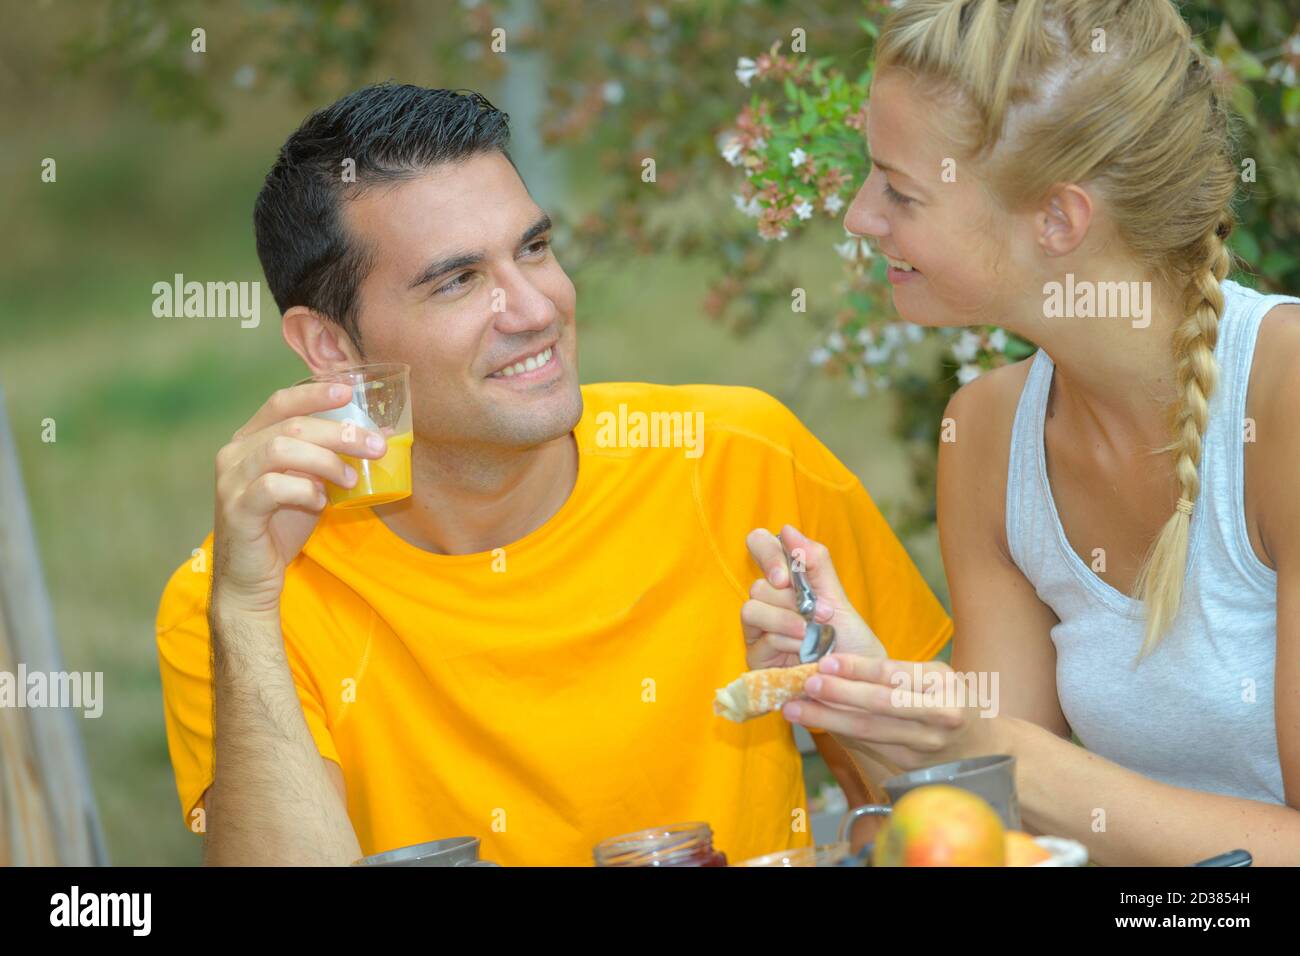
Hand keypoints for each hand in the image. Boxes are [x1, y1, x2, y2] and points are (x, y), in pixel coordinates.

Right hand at [211, 382, 388, 616]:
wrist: (251, 576)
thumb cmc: (281, 525)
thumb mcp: (309, 484)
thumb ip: (328, 459)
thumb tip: (379, 438)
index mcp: (250, 439)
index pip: (281, 402)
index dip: (315, 394)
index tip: (349, 390)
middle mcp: (235, 453)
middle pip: (292, 426)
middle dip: (340, 433)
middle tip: (375, 446)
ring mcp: (232, 480)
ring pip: (281, 450)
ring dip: (326, 461)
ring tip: (351, 478)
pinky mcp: (237, 509)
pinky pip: (272, 487)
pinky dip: (304, 490)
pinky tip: (320, 502)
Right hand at [740, 524, 884, 669]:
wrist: (856, 685)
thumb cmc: (850, 643)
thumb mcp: (838, 599)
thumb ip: (815, 564)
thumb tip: (787, 529)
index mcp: (788, 582)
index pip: (761, 546)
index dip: (766, 553)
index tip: (785, 577)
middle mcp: (770, 602)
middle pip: (759, 584)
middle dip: (792, 601)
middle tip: (821, 616)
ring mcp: (760, 629)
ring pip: (752, 608)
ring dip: (786, 621)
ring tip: (810, 637)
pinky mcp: (756, 656)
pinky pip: (758, 637)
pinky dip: (784, 642)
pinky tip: (803, 654)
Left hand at [786, 655, 1006, 771]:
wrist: (981, 748)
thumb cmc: (951, 699)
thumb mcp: (936, 676)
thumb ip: (898, 672)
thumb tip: (839, 663)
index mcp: (944, 688)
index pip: (894, 676)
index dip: (857, 668)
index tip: (826, 660)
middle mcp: (937, 718)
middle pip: (879, 706)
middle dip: (837, 695)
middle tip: (804, 684)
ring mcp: (923, 747)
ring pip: (868, 731)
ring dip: (827, 718)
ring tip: (795, 708)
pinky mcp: (908, 765)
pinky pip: (868, 746)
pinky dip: (838, 732)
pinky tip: (814, 722)